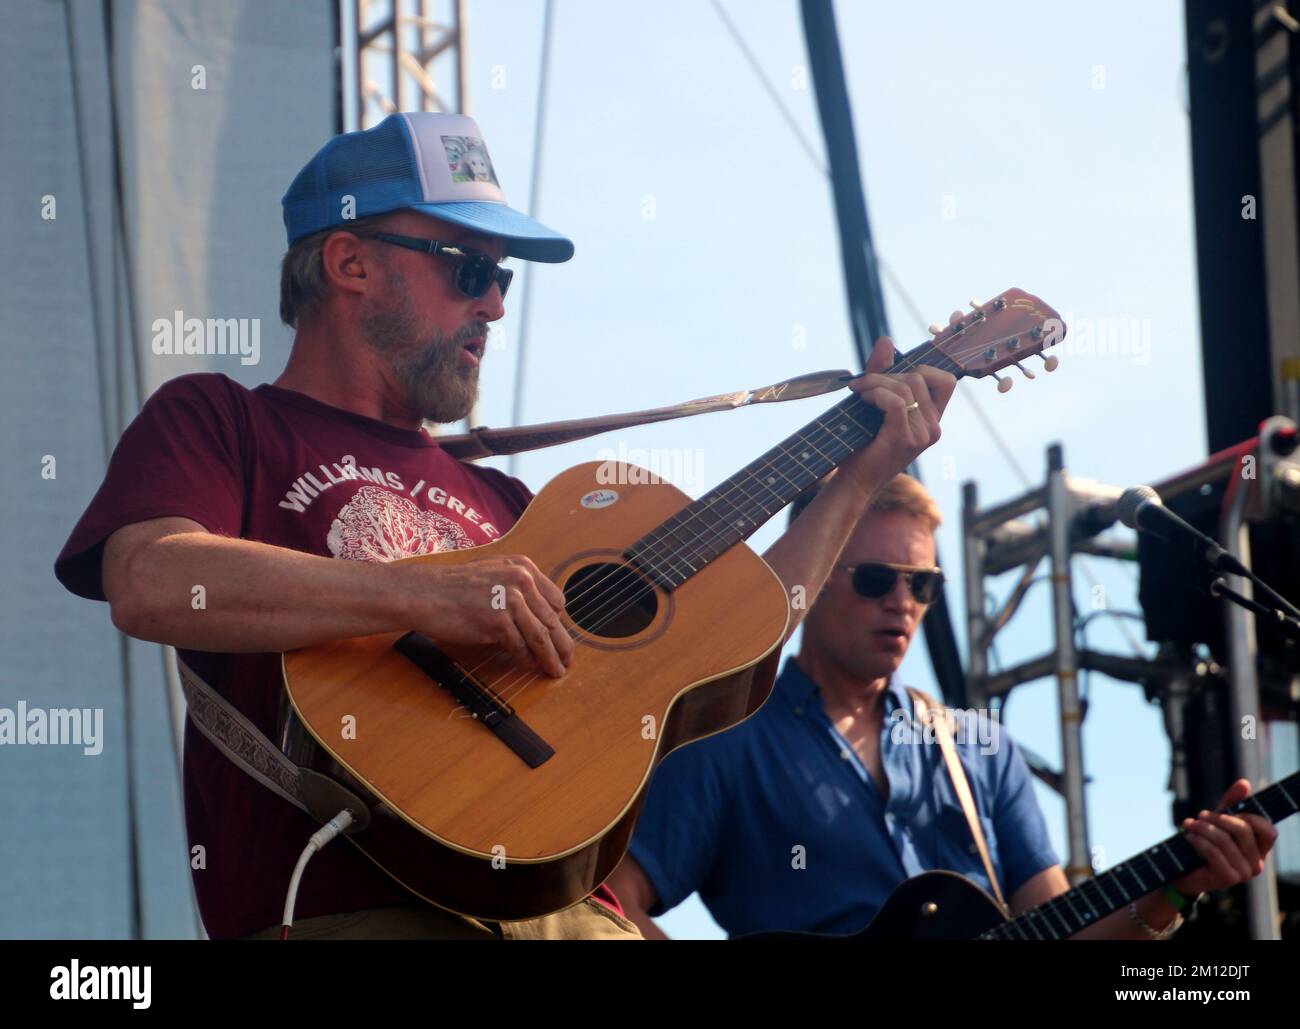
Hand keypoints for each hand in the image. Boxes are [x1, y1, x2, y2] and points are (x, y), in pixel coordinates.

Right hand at [395, 555, 573, 677]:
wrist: (426, 593)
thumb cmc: (456, 587)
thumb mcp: (494, 573)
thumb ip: (519, 587)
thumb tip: (541, 614)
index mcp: (524, 567)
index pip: (556, 600)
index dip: (559, 622)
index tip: (561, 637)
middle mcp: (521, 580)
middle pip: (552, 620)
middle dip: (562, 644)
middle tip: (568, 660)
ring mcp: (511, 599)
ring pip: (540, 636)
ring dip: (550, 657)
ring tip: (556, 670)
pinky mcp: (498, 620)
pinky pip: (520, 646)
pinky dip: (526, 659)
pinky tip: (529, 666)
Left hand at [837, 336, 956, 494]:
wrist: (854, 481)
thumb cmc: (864, 445)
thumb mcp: (875, 403)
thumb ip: (882, 373)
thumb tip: (887, 340)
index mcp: (933, 420)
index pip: (946, 381)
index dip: (923, 368)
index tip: (892, 372)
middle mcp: (933, 428)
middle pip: (920, 378)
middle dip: (888, 374)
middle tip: (862, 384)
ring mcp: (922, 435)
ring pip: (906, 388)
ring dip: (876, 382)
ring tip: (858, 390)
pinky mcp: (904, 439)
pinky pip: (897, 402)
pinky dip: (877, 393)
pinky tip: (863, 398)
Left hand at [1171, 778, 1277, 896]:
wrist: (1185, 871)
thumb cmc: (1206, 843)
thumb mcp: (1219, 821)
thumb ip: (1232, 803)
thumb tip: (1244, 783)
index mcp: (1260, 849)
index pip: (1269, 831)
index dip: (1251, 817)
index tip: (1230, 810)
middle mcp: (1257, 863)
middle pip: (1244, 831)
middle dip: (1219, 818)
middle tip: (1201, 814)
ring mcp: (1244, 873)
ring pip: (1225, 840)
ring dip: (1203, 828)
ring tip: (1188, 824)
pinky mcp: (1228, 879)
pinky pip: (1214, 853)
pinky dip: (1198, 841)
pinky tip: (1189, 836)